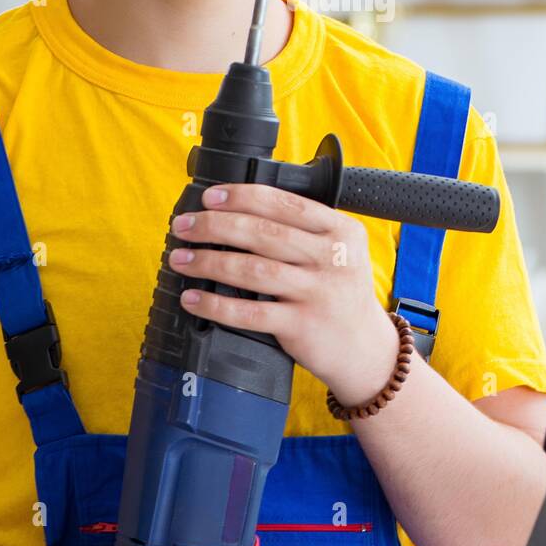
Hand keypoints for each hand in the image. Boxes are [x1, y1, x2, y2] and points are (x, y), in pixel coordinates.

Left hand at [168, 183, 401, 406]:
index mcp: (340, 229)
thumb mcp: (340, 250)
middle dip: (215, 225)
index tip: (209, 197)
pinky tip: (194, 298)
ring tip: (181, 259)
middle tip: (184, 226)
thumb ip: (304, 230)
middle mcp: (332, 256)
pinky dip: (216, 304)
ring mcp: (318, 292)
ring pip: (253, 269)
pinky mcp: (303, 325)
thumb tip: (237, 212)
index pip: (284, 203)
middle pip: (263, 233)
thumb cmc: (341, 292)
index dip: (241, 197)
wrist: (365, 348)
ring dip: (209, 261)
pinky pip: (250, 312)